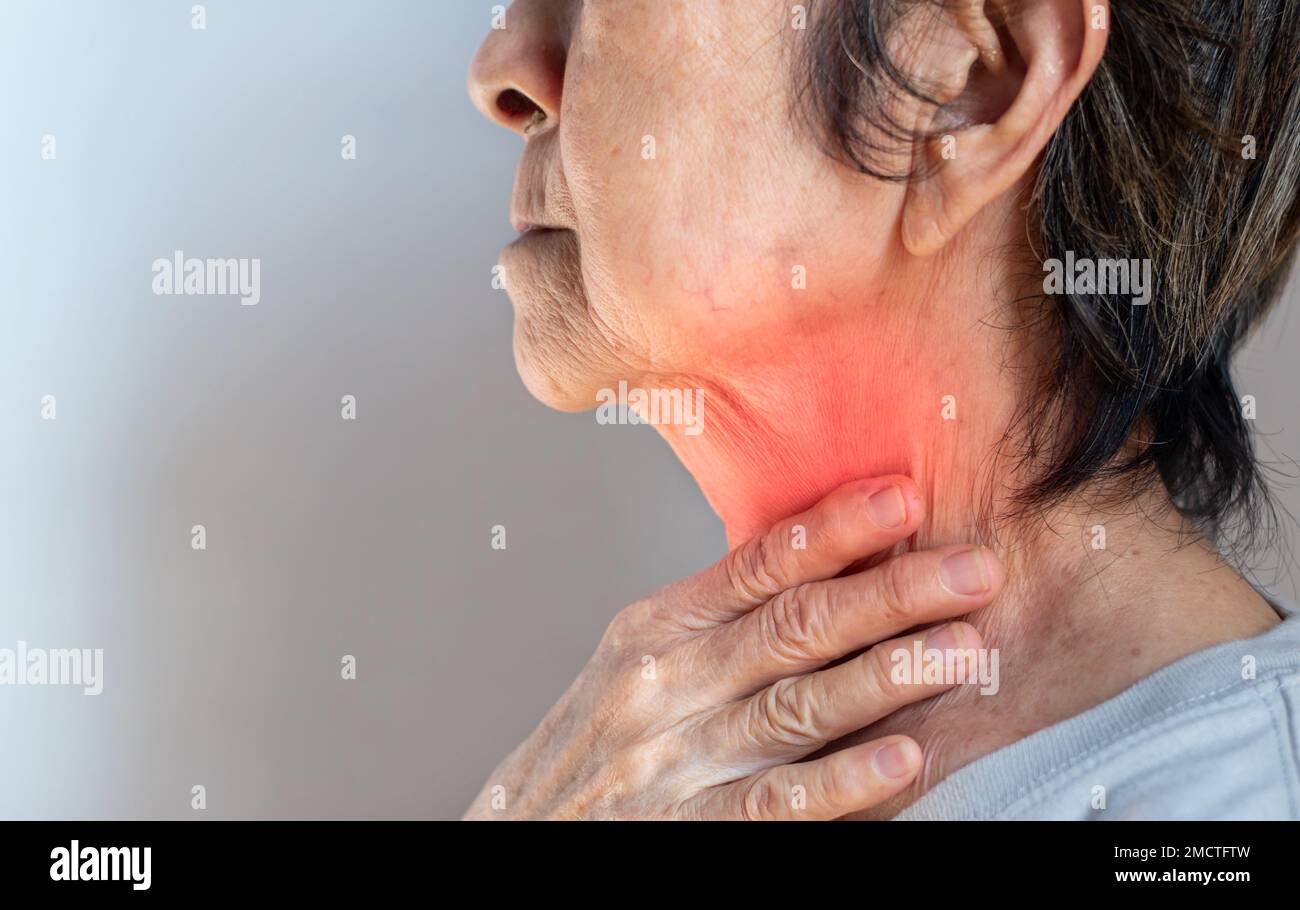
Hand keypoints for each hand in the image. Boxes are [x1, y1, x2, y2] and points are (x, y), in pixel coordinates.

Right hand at [463, 476, 1001, 819]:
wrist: (522, 831)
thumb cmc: (593, 742)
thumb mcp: (638, 658)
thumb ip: (718, 618)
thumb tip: (821, 563)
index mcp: (658, 628)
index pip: (758, 564)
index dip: (836, 529)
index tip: (903, 497)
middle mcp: (668, 682)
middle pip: (794, 625)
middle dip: (891, 591)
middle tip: (974, 566)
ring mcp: (676, 756)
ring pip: (797, 704)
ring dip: (888, 674)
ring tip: (962, 648)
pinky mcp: (686, 825)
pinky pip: (775, 801)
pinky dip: (842, 781)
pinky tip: (903, 760)